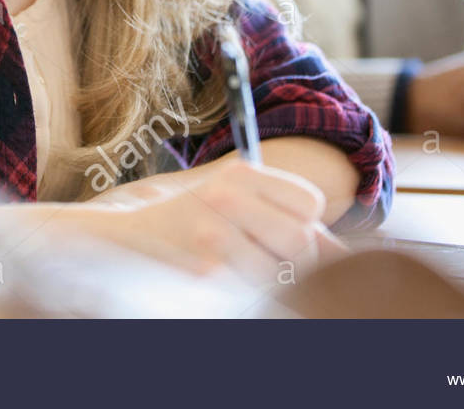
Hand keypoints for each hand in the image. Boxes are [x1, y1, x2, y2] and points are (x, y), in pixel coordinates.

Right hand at [85, 160, 344, 280]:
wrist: (124, 239)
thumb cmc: (186, 221)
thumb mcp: (233, 202)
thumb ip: (285, 219)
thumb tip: (340, 251)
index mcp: (238, 174)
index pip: (309, 203)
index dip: (304, 222)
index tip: (279, 229)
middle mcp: (226, 197)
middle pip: (301, 238)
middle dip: (292, 256)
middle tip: (261, 254)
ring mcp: (214, 235)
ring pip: (281, 271)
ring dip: (268, 277)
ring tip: (235, 264)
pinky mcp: (205, 271)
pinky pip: (252, 289)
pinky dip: (245, 289)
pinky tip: (221, 275)